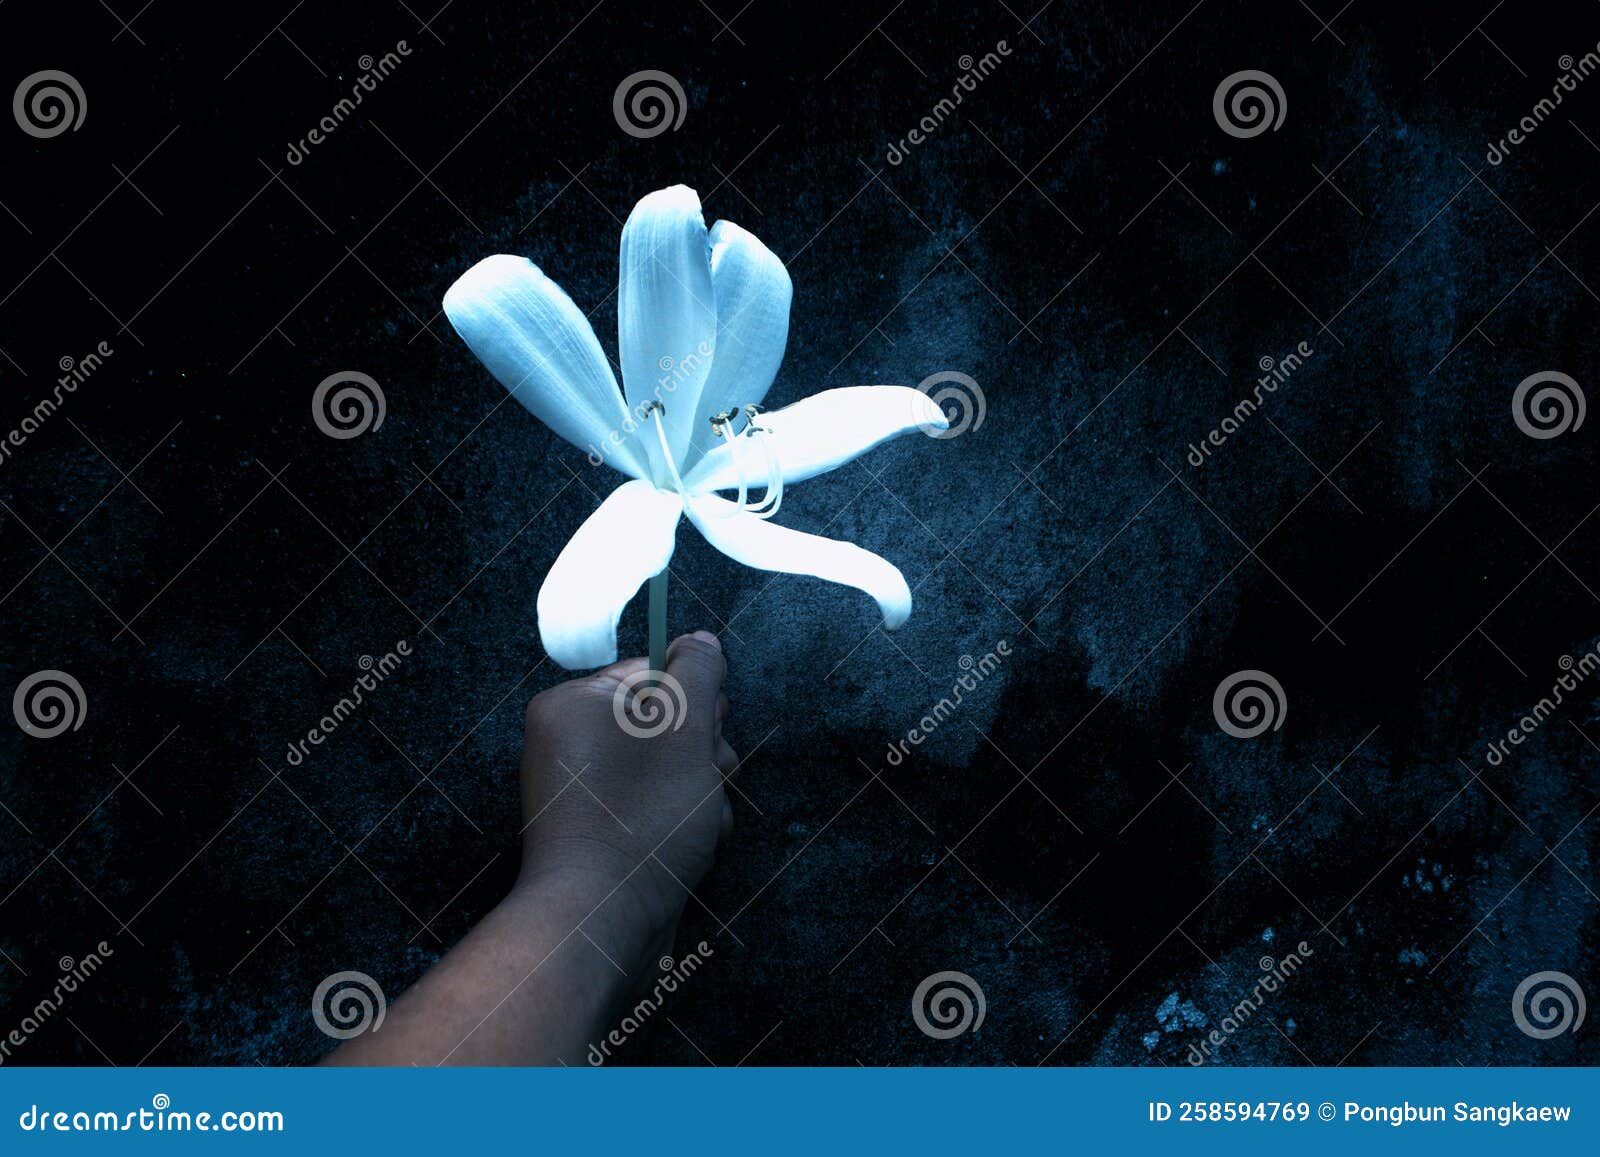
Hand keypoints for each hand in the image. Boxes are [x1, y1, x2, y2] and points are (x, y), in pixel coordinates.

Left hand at [515, 630, 737, 975]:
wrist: (603, 922)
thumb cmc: (641, 817)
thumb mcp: (684, 729)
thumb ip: (699, 674)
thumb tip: (701, 642)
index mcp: (572, 706)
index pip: (652, 671)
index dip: (695, 698)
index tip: (712, 728)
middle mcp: (569, 745)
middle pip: (664, 720)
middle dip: (704, 750)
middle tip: (711, 776)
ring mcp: (584, 794)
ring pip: (669, 767)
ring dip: (704, 788)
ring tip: (708, 818)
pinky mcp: (603, 835)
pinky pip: (655, 806)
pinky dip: (686, 820)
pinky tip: (701, 842)